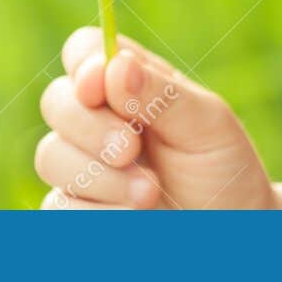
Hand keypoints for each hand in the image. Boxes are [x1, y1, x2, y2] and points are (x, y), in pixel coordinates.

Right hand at [35, 26, 277, 208]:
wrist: (231, 231)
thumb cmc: (221, 169)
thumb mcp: (206, 125)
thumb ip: (162, 93)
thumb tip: (115, 66)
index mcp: (129, 84)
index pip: (84, 51)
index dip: (83, 63)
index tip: (98, 86)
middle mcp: (98, 120)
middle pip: (56, 101)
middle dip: (90, 126)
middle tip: (130, 149)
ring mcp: (83, 166)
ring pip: (51, 156)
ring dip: (99, 176)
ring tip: (149, 194)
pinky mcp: (75, 212)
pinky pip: (58, 206)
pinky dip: (97, 214)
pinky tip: (135, 220)